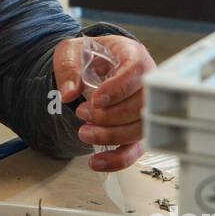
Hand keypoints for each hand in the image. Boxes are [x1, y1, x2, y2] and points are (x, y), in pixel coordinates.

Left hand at [52, 34, 155, 171]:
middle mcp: (146, 82)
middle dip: (110, 115)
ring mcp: (145, 108)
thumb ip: (68, 69)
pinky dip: (117, 159)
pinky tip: (97, 163)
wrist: (92, 65)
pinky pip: (135, 150)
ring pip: (140, 129)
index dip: (119, 88)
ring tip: (84, 133)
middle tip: (82, 113)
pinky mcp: (137, 130)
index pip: (136, 72)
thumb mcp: (71, 52)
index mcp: (133, 55)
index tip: (96, 99)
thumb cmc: (87, 55)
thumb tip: (68, 94)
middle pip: (141, 105)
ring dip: (111, 136)